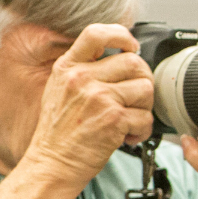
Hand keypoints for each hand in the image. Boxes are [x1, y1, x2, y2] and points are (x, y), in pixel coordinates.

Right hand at [21, 23, 155, 184]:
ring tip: (128, 120)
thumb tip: (121, 57)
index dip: (121, 36)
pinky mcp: (113, 119)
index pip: (97, 33)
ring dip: (144, 107)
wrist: (51, 165)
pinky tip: (126, 136)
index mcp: (67, 68)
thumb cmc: (57, 134)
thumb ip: (83, 70)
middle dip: (142, 81)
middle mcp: (81, 79)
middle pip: (134, 62)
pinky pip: (145, 116)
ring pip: (146, 88)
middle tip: (133, 98)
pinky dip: (142, 130)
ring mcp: (98, 97)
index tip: (131, 48)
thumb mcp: (58, 91)